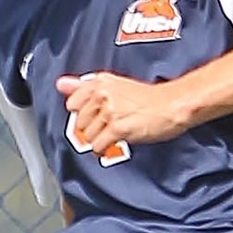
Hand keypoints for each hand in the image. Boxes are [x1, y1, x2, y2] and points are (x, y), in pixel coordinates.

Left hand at [56, 72, 179, 152]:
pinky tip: (114, 144)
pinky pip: (97, 146)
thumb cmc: (147, 98)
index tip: (96, 115)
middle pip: (79, 123)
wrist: (172, 105)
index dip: (83, 113)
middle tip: (110, 125)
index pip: (72, 103)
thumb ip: (83, 86)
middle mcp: (102, 94)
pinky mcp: (117, 128)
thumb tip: (60, 84)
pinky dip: (104, 150)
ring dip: (100, 140)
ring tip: (115, 134)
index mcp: (100, 82)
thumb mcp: (113, 85)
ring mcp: (109, 111)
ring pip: (88, 137)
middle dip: (92, 128)